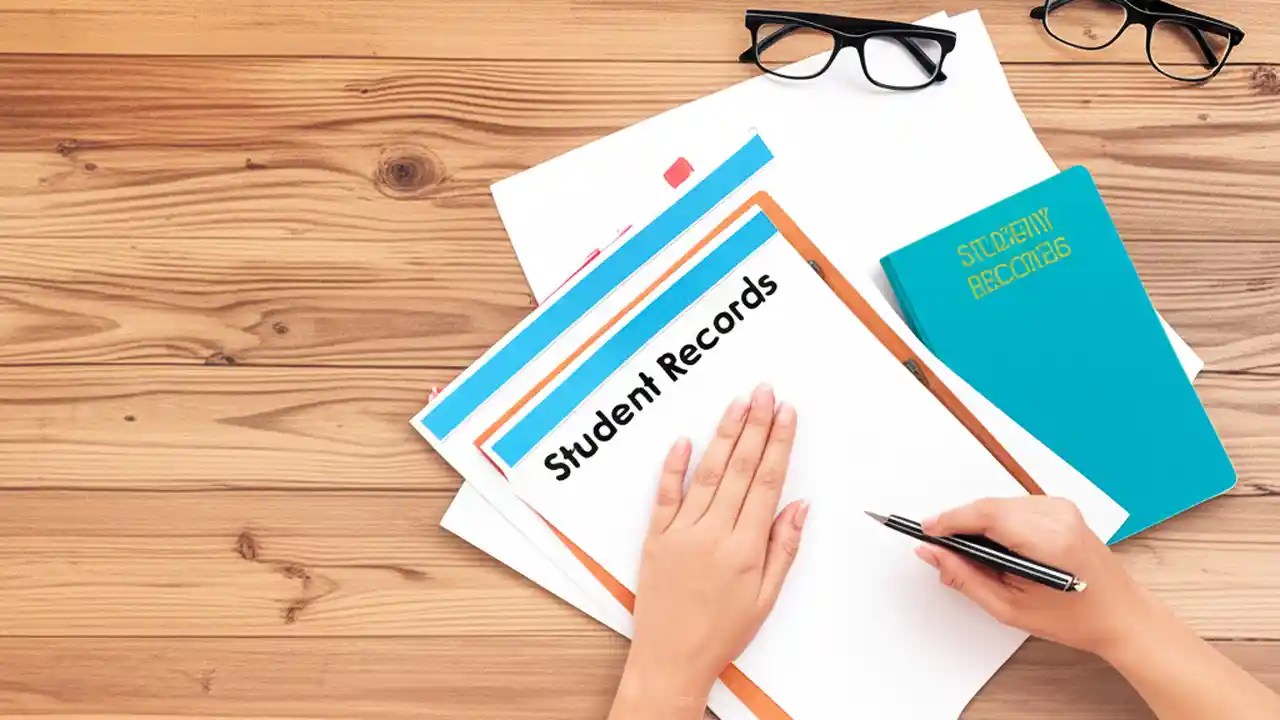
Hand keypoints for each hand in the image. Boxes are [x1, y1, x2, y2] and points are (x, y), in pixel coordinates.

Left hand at [609, 384, 807, 719]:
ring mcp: (681, 533)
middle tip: (765, 393)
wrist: (670, 660)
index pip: (767, 482)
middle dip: (756, 426)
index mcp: (745, 548)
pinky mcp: (655, 537)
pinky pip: (665, 495)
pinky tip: (685, 440)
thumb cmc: (721, 633)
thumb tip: (799, 505)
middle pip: (740, 468)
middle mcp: (712, 534)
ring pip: (707, 473)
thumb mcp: (766, 597)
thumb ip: (783, 547)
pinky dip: (674, 466)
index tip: (787, 414)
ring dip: (724, 435)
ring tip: (737, 404)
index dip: (779, 443)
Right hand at [914, 496, 1150, 659]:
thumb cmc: (1076, 618)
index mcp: (1049, 542)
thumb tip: (934, 554)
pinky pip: (1015, 505)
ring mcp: (1062, 509)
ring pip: (1000, 504)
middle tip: (941, 549)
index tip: (927, 531)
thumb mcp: (1010, 608)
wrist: (1121, 615)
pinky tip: (995, 545)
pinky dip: (997, 521)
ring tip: (970, 553)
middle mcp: (1058, 517)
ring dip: (978, 522)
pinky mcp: (1062, 508)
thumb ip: (966, 577)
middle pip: (990, 506)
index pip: (987, 515)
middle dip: (960, 524)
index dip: (950, 520)